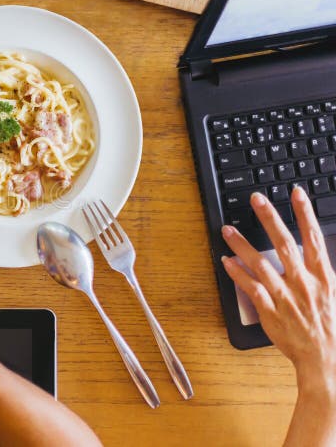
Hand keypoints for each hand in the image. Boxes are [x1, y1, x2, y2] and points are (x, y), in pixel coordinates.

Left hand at [221, 187, 335, 393]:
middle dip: (269, 219)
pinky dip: (237, 274)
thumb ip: (325, 270)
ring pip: (260, 264)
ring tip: (227, 229)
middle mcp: (303, 282)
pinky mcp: (270, 311)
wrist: (327, 357)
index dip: (305, 213)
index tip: (296, 193)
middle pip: (284, 243)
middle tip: (256, 199)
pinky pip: (250, 288)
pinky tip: (226, 261)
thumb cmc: (332, 325)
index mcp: (324, 276)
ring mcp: (285, 296)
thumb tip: (318, 248)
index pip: (314, 237)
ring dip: (242, 245)